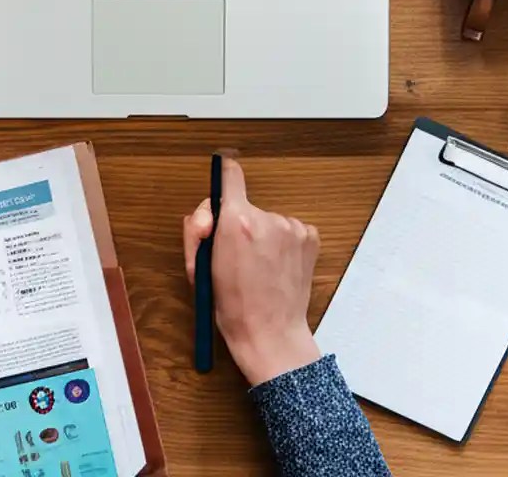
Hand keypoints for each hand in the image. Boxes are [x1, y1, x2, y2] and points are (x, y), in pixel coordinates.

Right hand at [183, 156, 322, 385]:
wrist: (269, 333)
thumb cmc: (230, 305)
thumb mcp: (197, 267)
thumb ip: (197, 230)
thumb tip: (205, 212)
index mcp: (236, 222)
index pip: (230, 176)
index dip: (224, 176)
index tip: (224, 174)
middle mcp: (267, 218)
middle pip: (245, 207)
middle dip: (236, 224)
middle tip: (232, 255)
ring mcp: (292, 228)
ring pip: (267, 221)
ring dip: (260, 235)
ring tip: (257, 267)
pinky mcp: (310, 239)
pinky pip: (289, 230)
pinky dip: (281, 243)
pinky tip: (275, 266)